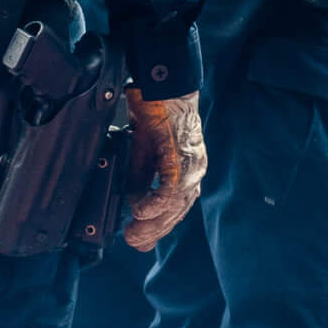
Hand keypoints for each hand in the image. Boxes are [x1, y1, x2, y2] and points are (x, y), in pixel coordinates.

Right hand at [125, 90, 205, 250]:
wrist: (162, 86)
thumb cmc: (155, 115)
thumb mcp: (142, 155)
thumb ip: (141, 181)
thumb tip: (134, 206)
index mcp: (188, 172)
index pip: (177, 210)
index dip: (159, 229)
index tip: (140, 241)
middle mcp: (194, 171)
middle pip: (177, 213)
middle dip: (153, 231)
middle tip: (132, 241)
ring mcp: (190, 165)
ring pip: (176, 206)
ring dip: (153, 223)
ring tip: (133, 232)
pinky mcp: (180, 156)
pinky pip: (170, 188)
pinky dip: (154, 202)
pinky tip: (139, 210)